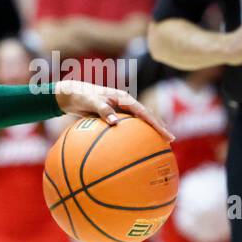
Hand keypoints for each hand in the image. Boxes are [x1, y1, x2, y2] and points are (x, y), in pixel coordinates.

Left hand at [54, 80, 173, 140]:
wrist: (71, 94)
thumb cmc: (81, 96)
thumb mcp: (91, 101)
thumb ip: (103, 110)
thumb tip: (114, 123)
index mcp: (124, 99)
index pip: (145, 113)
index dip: (157, 124)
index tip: (166, 135)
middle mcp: (126, 104)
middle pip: (147, 117)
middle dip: (159, 128)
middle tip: (169, 141)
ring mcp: (121, 110)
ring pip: (138, 122)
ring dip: (148, 131)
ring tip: (157, 144)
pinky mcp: (114, 115)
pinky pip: (126, 126)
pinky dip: (132, 134)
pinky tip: (132, 147)